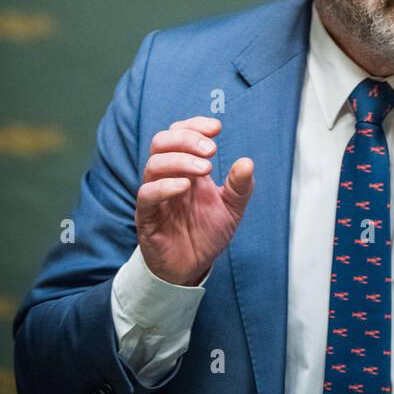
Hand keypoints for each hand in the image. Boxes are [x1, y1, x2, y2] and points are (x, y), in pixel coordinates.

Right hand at [136, 116, 253, 285]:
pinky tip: (185, 186)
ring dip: (180, 160)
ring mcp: (155, 195)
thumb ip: (240, 186)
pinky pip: (147, 194)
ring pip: (153, 164)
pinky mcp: (147, 217)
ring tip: (204, 168)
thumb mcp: (232, 208)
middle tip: (210, 150)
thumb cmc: (207, 233)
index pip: (179, 134)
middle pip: (161, 142)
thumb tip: (247, 162)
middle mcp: (167, 177)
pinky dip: (165, 186)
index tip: (217, 128)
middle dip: (186, 139)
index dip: (194, 125)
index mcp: (186, 169)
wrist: (192, 267)